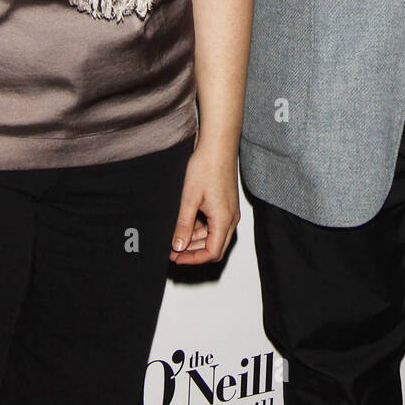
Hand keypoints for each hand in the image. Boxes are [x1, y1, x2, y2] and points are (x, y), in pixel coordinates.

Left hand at [169, 143, 239, 265]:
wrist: (217, 145)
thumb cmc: (207, 166)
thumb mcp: (189, 199)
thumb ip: (183, 225)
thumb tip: (178, 246)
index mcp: (224, 220)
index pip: (211, 252)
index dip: (193, 259)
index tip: (176, 257)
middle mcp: (231, 218)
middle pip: (214, 247)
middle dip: (194, 252)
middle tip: (173, 251)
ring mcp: (230, 211)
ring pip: (214, 236)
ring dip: (196, 240)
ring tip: (176, 238)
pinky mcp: (226, 204)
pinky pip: (215, 224)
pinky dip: (200, 228)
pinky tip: (185, 224)